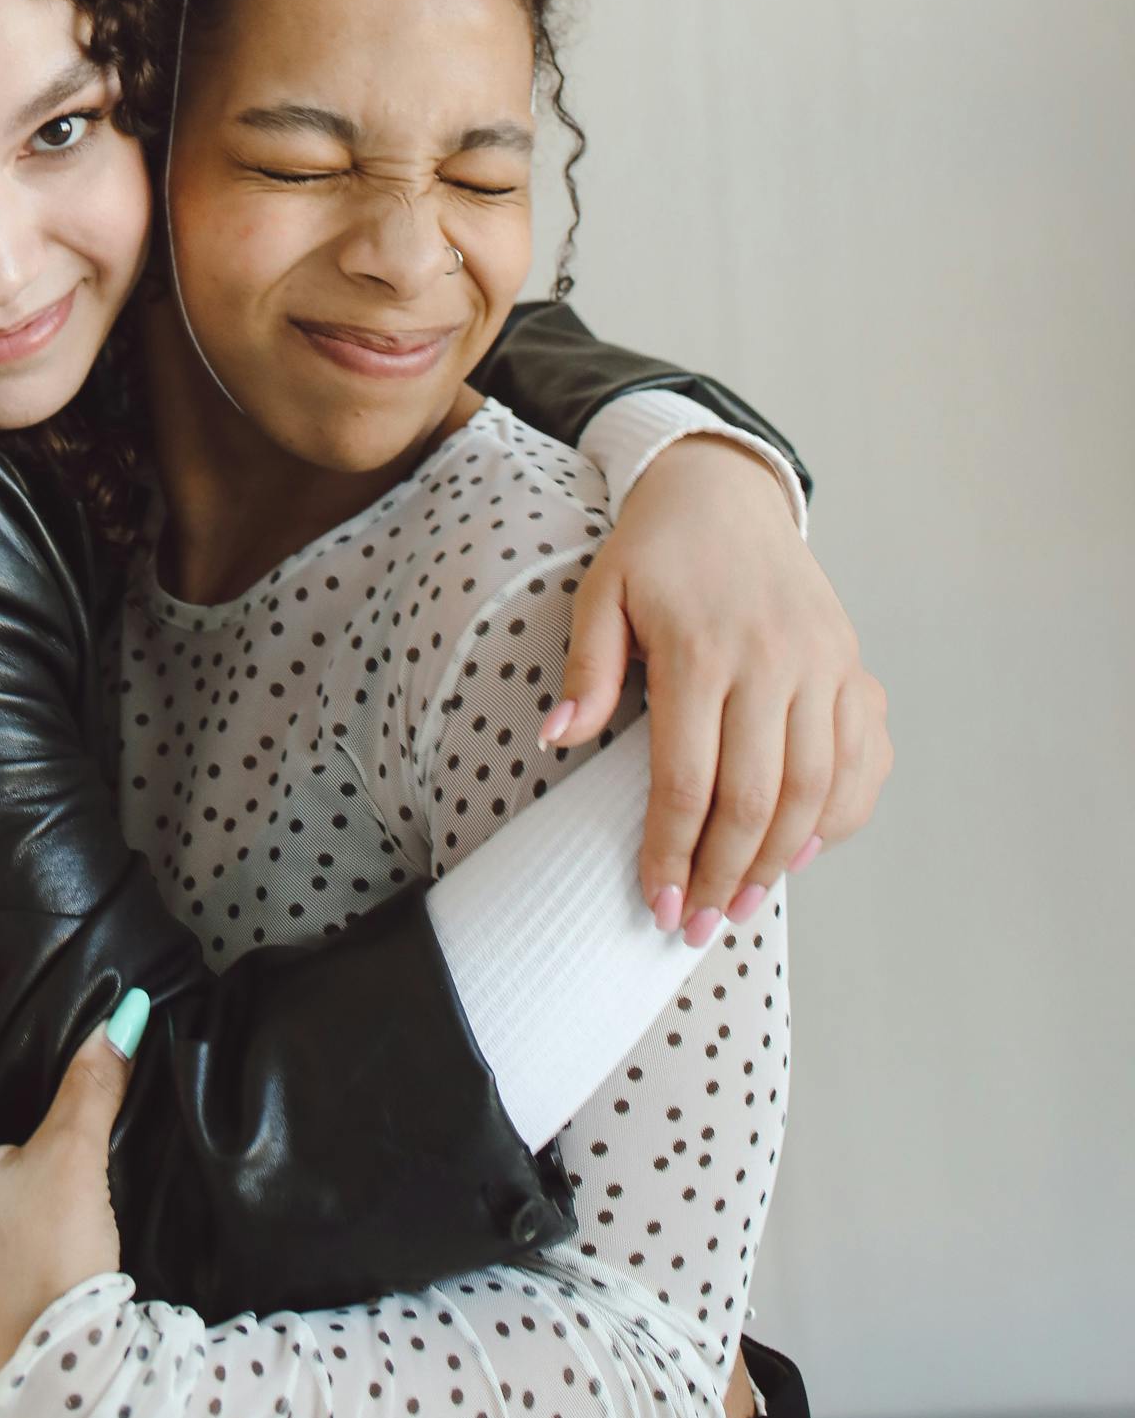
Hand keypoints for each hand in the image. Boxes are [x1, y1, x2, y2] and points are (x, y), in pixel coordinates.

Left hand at [550, 438, 891, 934]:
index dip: (673, 852)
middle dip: (726, 874)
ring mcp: (823, 663)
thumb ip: (586, 671)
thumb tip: (555, 740)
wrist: (725, 494)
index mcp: (700, 647)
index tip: (659, 901)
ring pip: (814, 789)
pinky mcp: (853, 666)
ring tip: (744, 903)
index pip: (688, 778)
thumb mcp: (601, 595)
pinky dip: (840, 816)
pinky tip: (803, 851)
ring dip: (781, 860)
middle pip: (755, 797)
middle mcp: (772, 659)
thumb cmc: (655, 552)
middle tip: (700, 924)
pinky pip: (862, 759)